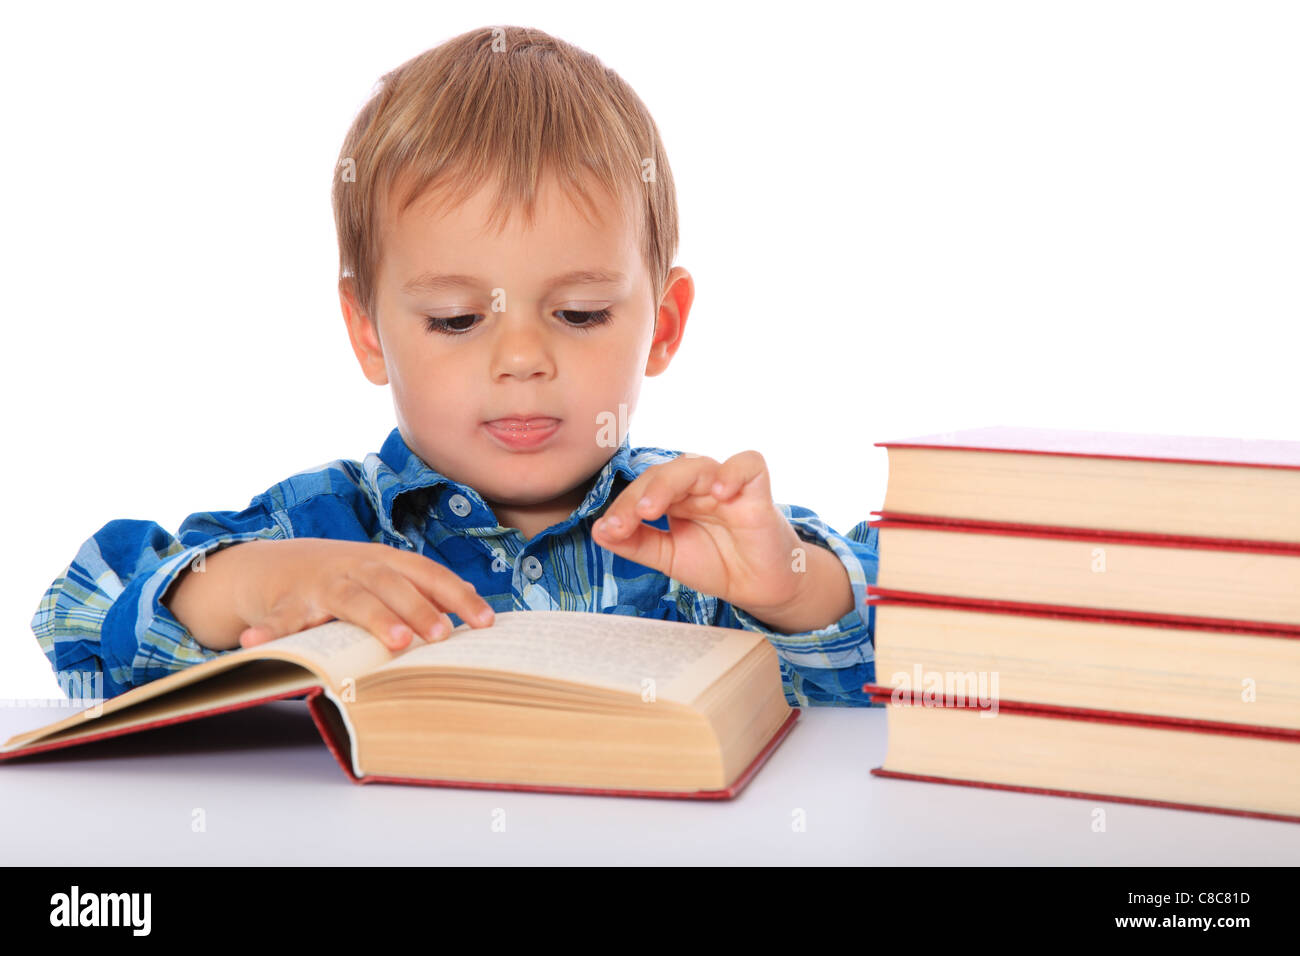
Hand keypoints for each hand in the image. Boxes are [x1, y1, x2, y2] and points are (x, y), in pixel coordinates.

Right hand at [233, 539, 495, 649]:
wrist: (278, 564)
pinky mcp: (287, 604)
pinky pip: (281, 621)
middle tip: (442, 636)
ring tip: (396, 642)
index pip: (429, 575)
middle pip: (392, 585)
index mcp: (386, 562)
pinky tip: (258, 645)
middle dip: (419, 609)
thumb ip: (425, 590)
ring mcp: (321, 584)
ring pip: (351, 601)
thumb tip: (475, 604)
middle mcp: (356, 567)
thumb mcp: (385, 576)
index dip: (457, 596)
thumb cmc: (348, 577)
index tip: (486, 622)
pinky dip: (271, 634)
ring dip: (375, 619)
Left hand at [591, 450, 810, 619]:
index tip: (609, 530)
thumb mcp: (668, 558)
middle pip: (664, 472)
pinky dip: (731, 473)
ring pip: (696, 464)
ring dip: (669, 483)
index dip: (623, 506)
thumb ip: (635, 544)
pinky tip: (717, 493)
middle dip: (640, 494)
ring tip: (653, 509)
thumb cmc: (719, 565)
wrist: (761, 589)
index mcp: (675, 497)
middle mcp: (698, 486)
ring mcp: (727, 485)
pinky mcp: (757, 491)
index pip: (643, 488)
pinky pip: (748, 464)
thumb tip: (598, 530)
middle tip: (627, 520)